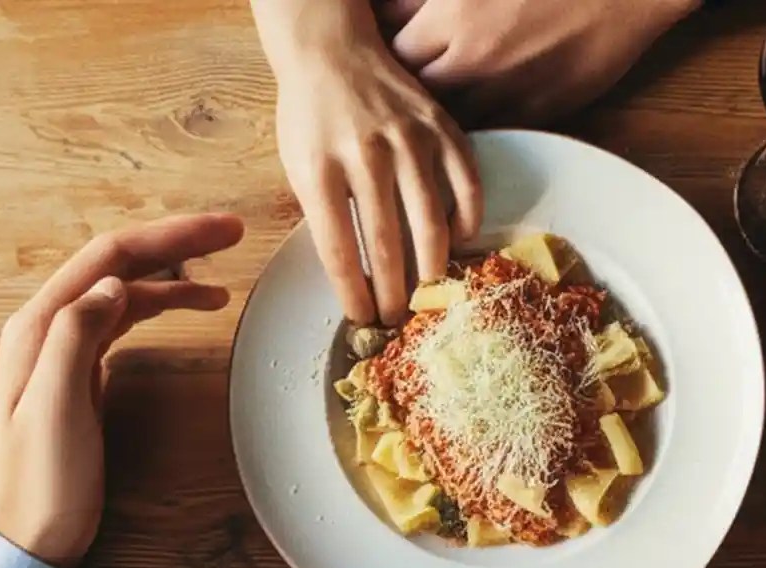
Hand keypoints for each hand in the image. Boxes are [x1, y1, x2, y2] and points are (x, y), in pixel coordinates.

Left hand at [0, 214, 243, 567]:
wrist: (28, 538)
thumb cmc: (42, 482)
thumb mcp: (54, 409)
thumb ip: (76, 337)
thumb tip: (116, 283)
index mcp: (41, 326)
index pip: (111, 257)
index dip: (170, 236)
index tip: (224, 230)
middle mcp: (50, 326)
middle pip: (120, 264)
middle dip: (177, 243)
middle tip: (233, 234)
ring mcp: (67, 348)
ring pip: (128, 290)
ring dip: (175, 275)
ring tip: (224, 277)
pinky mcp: (84, 372)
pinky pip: (128, 320)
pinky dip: (164, 305)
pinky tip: (190, 308)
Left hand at [251, 0, 481, 326]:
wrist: (333, 52)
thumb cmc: (311, 119)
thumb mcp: (298, 166)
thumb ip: (323, 216)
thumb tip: (358, 277)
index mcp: (319, 168)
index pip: (339, 248)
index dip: (353, 292)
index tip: (363, 318)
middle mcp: (366, 154)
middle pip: (386, 244)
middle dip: (395, 292)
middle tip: (399, 318)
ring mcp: (410, 140)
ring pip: (431, 223)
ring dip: (432, 268)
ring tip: (430, 292)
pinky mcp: (444, 130)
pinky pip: (467, 188)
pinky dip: (466, 223)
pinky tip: (458, 242)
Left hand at [385, 0, 700, 124]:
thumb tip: (390, 11)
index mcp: (452, 15)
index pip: (394, 52)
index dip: (386, 57)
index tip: (381, 58)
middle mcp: (474, 59)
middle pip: (418, 96)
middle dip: (407, 96)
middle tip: (399, 95)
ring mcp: (510, 89)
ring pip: (455, 123)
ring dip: (441, 122)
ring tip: (432, 116)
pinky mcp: (544, 108)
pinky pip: (499, 129)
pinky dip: (483, 126)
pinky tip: (477, 117)